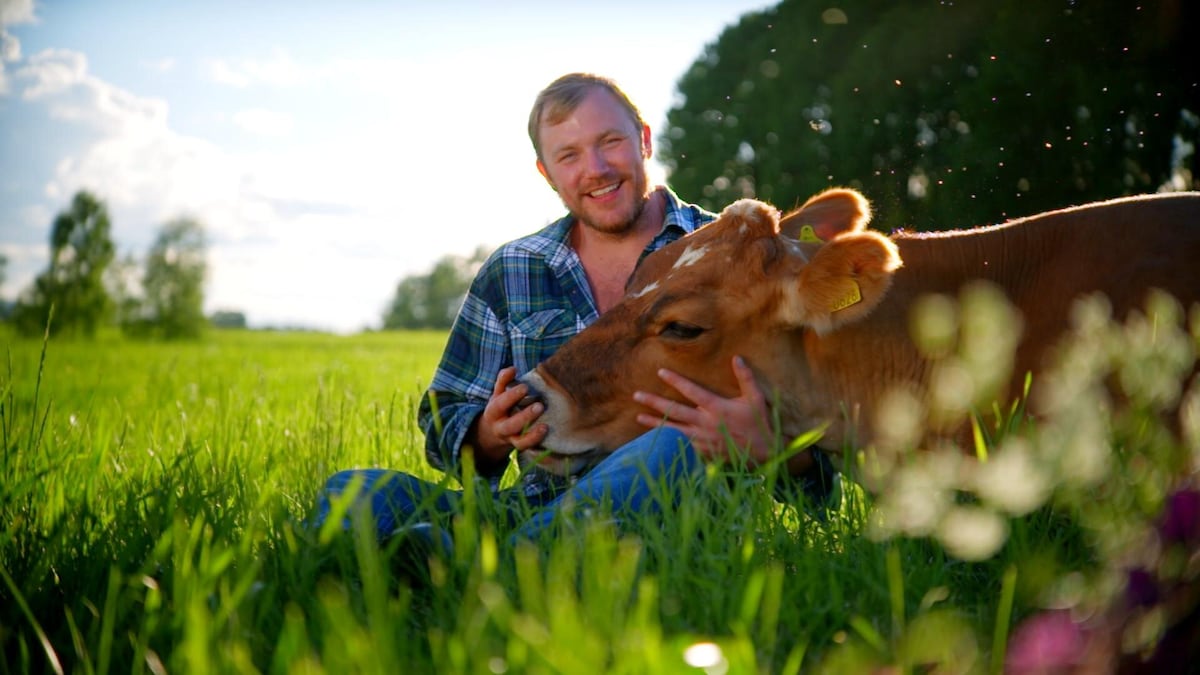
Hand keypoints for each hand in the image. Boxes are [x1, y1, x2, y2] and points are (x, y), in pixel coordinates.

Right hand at [469, 367, 548, 467]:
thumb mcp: (498, 393)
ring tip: (545, 426)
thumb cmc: (502, 406)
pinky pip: (528, 449)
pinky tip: (547, 434)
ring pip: (519, 441)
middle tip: (540, 406)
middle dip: (524, 417)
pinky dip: (537, 443)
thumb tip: (512, 368)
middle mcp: (500, 427)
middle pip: (510, 425)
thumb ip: (504, 380)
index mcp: (494, 412)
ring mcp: (511, 439)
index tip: (525, 387)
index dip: (512, 396)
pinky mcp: (520, 446)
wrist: (494, 430)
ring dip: (532, 435)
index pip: (500, 404)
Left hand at [632, 356, 772, 464]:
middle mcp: (705, 423)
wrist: (763, 453)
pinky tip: (653, 440)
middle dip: (654, 402)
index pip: (691, 391)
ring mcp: (702, 439)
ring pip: (672, 430)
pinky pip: (680, 446)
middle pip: (674, 410)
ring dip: (654, 424)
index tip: (660, 372)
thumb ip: (745, 378)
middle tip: (636, 395)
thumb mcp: (755, 398)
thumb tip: (737, 358)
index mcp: (716, 407)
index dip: (675, 380)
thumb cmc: (758, 423)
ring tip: (638, 418)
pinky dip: (666, 443)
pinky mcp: (702, 452)